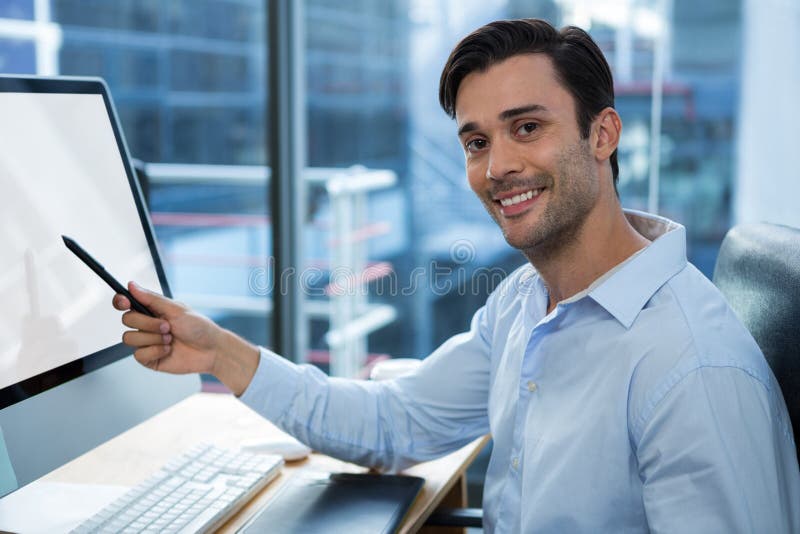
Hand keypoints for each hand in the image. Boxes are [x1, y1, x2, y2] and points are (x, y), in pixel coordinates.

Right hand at [113, 282, 258, 394]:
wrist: (211, 350)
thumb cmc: (198, 327)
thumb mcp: (176, 309)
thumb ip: (152, 299)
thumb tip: (132, 285)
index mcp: (152, 310)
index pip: (126, 303)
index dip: (120, 301)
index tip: (125, 302)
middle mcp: (146, 325)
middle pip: (127, 320)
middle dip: (148, 323)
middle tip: (167, 326)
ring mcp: (146, 342)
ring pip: (129, 338)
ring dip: (152, 338)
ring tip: (170, 339)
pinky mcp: (149, 358)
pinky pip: (138, 354)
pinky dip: (155, 351)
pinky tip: (168, 350)